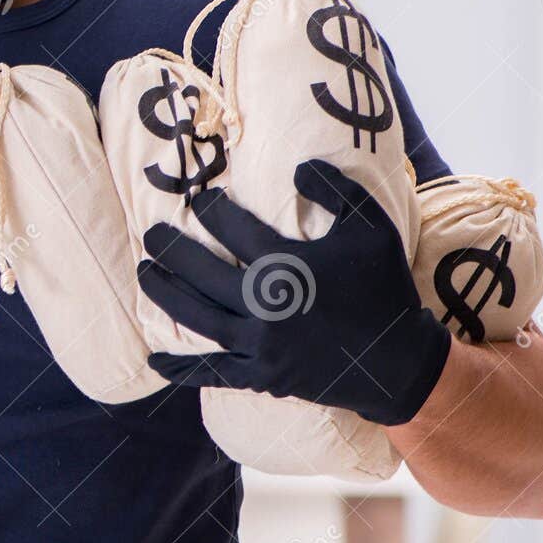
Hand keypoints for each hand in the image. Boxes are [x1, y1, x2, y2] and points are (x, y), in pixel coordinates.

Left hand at [136, 158, 450, 425]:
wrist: (399, 361)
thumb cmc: (384, 286)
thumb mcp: (371, 225)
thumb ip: (335, 188)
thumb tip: (295, 166)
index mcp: (289, 266)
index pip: (232, 230)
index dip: (210, 210)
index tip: (198, 200)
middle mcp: (267, 305)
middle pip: (201, 273)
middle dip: (170, 250)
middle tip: (151, 234)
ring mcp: (262, 345)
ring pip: (198, 317)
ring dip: (165, 294)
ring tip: (143, 274)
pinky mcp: (263, 376)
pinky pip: (213, 372)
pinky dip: (181, 368)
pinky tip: (153, 358)